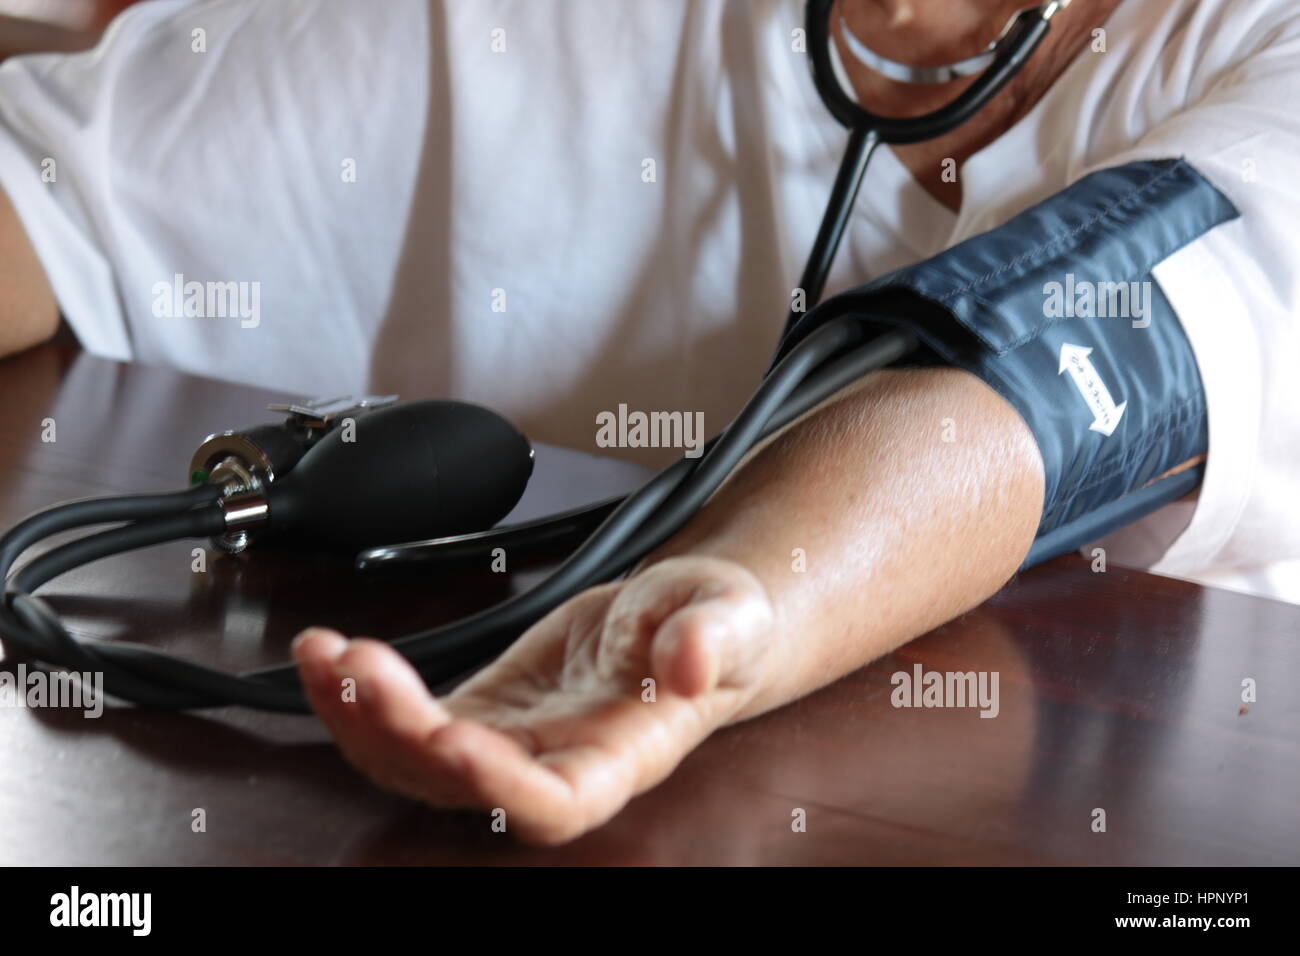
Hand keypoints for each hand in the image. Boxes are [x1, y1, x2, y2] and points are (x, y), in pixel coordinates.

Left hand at [292, 555, 780, 844]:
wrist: (683, 619)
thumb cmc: (717, 625)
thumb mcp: (729, 612)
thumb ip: (713, 636)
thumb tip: (691, 662)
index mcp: (620, 754)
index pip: (556, 801)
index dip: (500, 784)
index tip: (454, 736)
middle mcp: (555, 763)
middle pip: (462, 783)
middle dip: (401, 732)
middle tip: (364, 666)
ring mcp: (509, 741)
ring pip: (415, 762)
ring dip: (361, 717)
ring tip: (327, 656)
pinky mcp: (480, 709)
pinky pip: (407, 720)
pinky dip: (362, 693)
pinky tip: (331, 653)